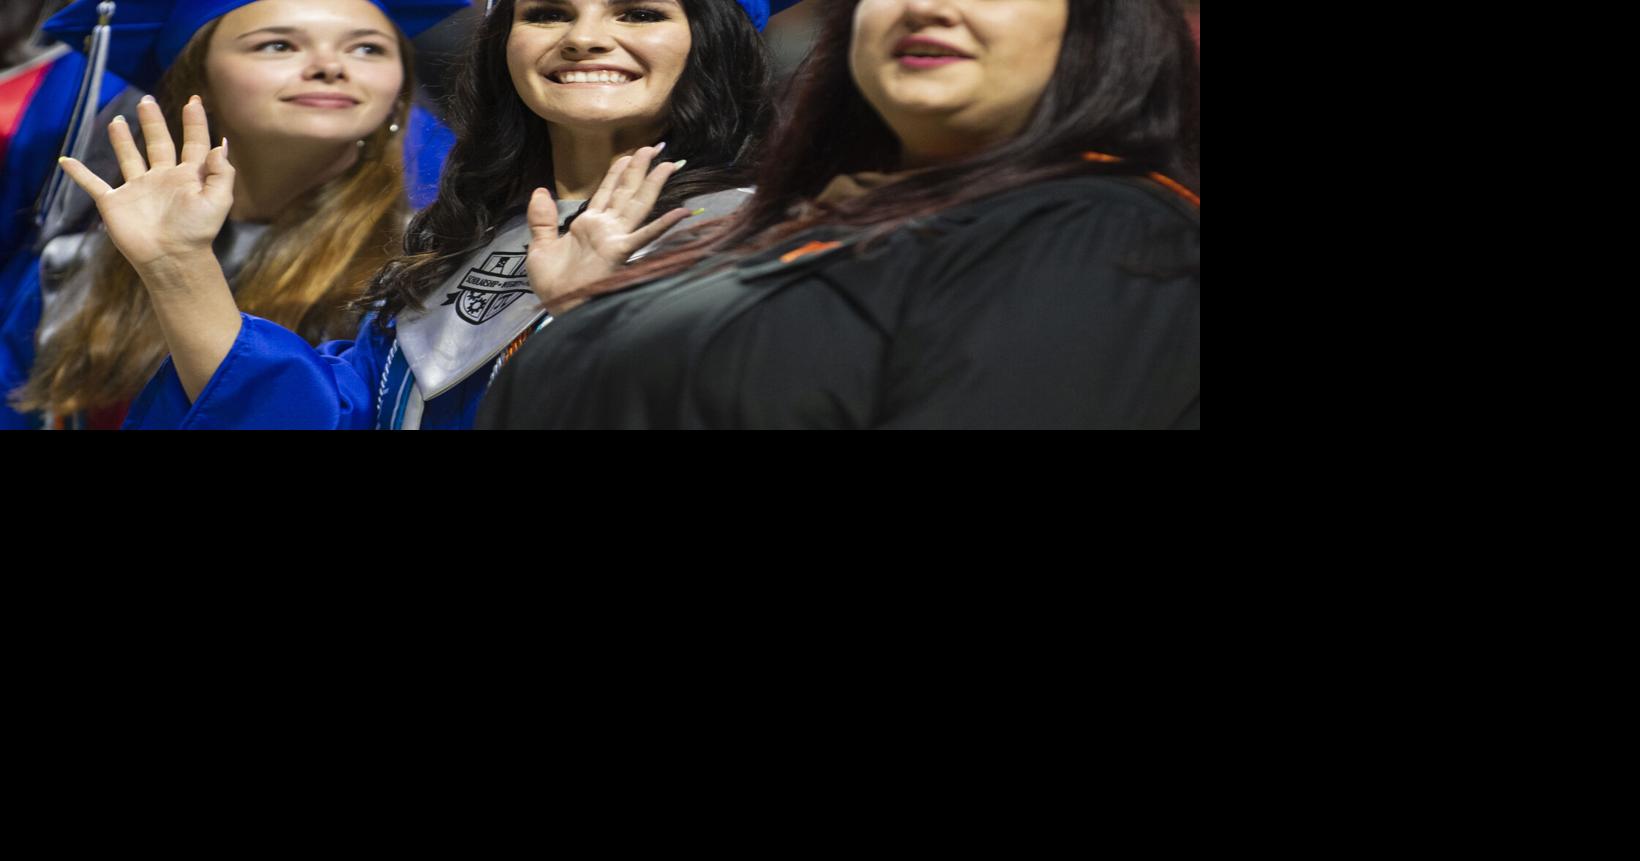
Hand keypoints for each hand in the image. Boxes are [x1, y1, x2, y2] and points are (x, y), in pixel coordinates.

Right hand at [57, 94, 233, 271]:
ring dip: (122, 139)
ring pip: (129, 157)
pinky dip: (79, 173)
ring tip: (119, 120)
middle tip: (147, 100)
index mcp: (188, 177)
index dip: (195, 123)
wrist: (171, 259)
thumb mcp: (218, 201)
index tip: (194, 100)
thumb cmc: (197, 232)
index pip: (193, 143)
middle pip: (158, 143)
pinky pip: (93, 184)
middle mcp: (162, 178)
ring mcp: (137, 189)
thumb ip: (222, 173)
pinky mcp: (115, 202)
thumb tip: (221, 144)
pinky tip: (66, 160)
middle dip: (153, 122)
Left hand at [526, 144, 692, 315]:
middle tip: (656, 145)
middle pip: (626, 191)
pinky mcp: (619, 252)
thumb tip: (540, 190)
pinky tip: (681, 212)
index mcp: (589, 224)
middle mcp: (606, 228)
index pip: (607, 190)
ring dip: (653, 183)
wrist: (557, 309)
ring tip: (668, 163)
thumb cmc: (553, 285)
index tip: (631, 152)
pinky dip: (662, 224)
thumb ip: (542, 220)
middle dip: (640, 167)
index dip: (619, 170)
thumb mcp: (539, 248)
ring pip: (637, 204)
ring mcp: (615, 238)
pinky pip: (643, 236)